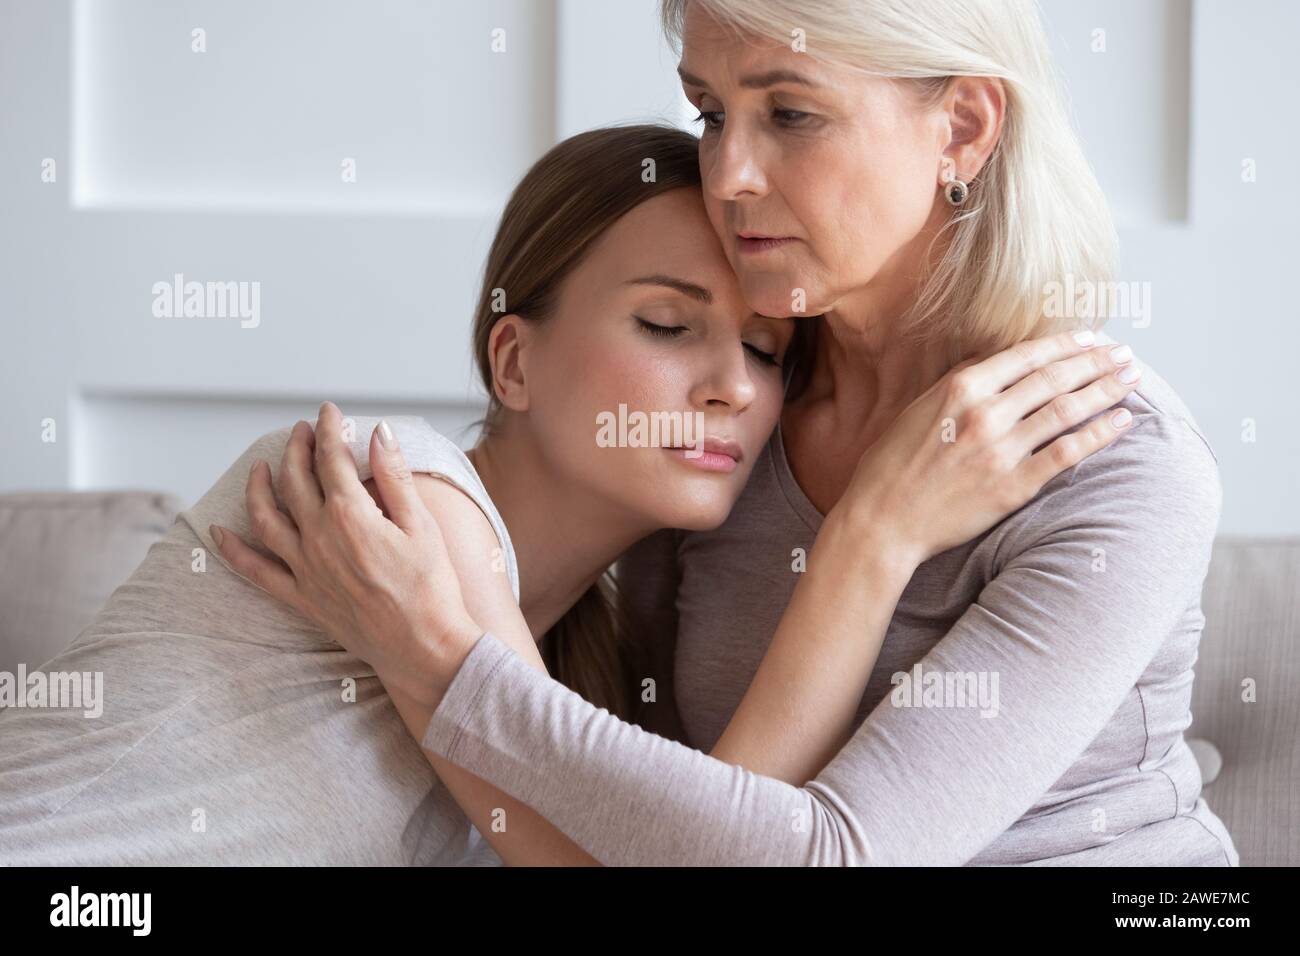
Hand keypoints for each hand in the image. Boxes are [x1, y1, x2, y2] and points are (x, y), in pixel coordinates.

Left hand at [211, 402, 482, 708]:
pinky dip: (234, 550)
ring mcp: (305, 569)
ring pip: (267, 517)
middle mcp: (318, 538)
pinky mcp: (302, 597)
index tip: (329, 411)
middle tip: (302, 431)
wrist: (424, 647)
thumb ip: (394, 477)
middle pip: (294, 480)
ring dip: (260, 487)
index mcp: (350, 515)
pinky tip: (218, 533)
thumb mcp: (422, 525)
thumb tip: (378, 433)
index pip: (330, 458)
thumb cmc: (432, 588)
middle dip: (296, 448)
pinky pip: (257, 570)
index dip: (329, 429)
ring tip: (261, 467)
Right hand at [834, 330, 1139, 565]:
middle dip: (1096, 362)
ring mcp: (1001, 450)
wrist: (882, 522)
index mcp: (959, 388)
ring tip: (1131, 378)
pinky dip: (1099, 434)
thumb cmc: (892, 466)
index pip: (1027, 356)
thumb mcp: (918, 409)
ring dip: (1106, 390)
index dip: (1065, 344)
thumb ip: (958, 383)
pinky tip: (1121, 421)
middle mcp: (985, 413)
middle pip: (1055, 378)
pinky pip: (1067, 453)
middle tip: (1123, 354)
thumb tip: (995, 358)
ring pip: (1067, 410)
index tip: (1091, 338)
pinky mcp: (1013, 485)